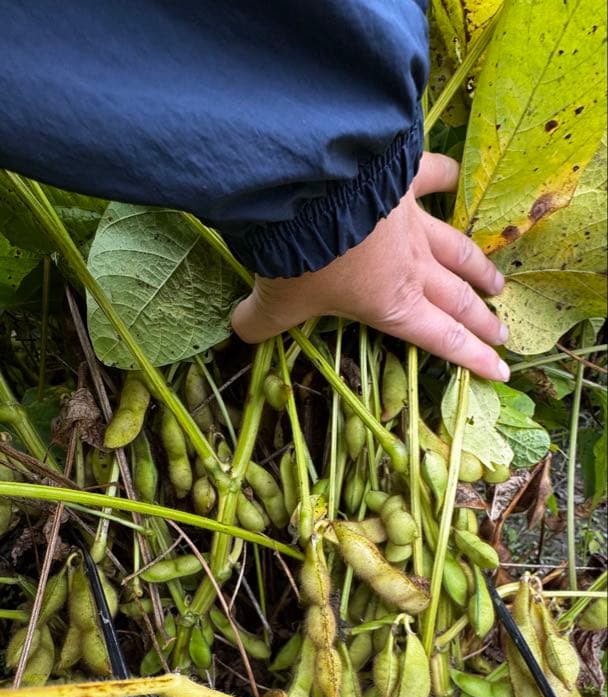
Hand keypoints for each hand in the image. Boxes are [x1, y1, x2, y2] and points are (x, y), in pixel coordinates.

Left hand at [231, 152, 509, 380]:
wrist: (313, 189)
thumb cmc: (301, 258)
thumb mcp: (276, 300)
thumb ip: (260, 321)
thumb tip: (240, 333)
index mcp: (392, 305)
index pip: (440, 339)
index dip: (472, 358)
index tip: (500, 371)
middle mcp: (413, 268)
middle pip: (458, 299)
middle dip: (482, 321)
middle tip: (503, 333)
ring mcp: (413, 222)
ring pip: (457, 250)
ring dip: (479, 268)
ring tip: (497, 283)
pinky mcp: (405, 179)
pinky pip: (434, 176)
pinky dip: (448, 178)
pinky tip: (460, 177)